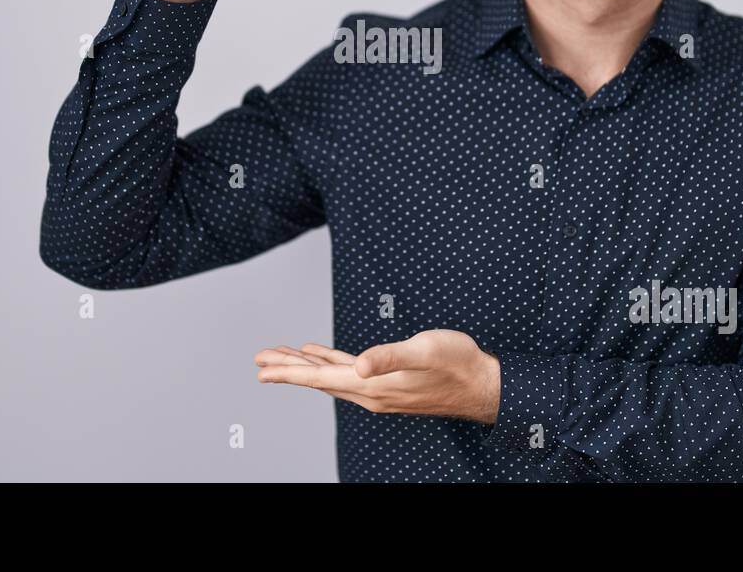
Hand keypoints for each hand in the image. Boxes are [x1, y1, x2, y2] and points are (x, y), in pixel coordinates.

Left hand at [254, 330, 501, 423]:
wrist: (483, 384)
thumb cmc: (457, 364)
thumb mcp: (424, 351)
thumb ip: (391, 357)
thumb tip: (361, 365)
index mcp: (373, 385)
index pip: (321, 379)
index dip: (289, 372)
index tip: (261, 370)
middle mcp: (371, 391)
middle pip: (319, 379)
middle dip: (287, 369)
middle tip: (258, 360)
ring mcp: (379, 388)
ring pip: (331, 376)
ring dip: (304, 366)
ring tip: (280, 357)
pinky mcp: (388, 381)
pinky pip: (348, 373)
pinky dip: (330, 362)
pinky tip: (320, 354)